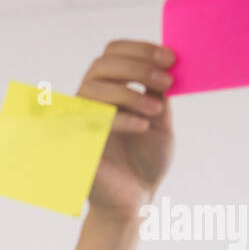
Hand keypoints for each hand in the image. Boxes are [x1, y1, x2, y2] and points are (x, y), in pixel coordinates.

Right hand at [76, 40, 175, 216]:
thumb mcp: (160, 119)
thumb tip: (165, 61)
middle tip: (167, 79)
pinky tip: (144, 127)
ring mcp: (81, 122)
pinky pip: (92, 120)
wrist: (135, 200)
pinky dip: (121, 118)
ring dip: (130, 92)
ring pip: (93, 89)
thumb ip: (157, 91)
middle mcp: (90, 103)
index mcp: (109, 91)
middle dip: (137, 66)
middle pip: (101, 65)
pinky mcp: (77, 143)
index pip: (112, 54)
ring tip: (156, 109)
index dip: (140, 49)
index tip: (170, 59)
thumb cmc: (145, 162)